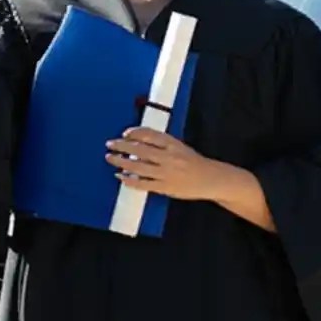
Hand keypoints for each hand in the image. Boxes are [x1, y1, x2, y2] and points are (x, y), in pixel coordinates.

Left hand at [106, 128, 233, 201]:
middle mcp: (168, 157)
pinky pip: (143, 183)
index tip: (125, 133)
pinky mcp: (164, 187)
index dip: (135, 133)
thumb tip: (138, 142)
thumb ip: (161, 144)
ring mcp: (165, 173)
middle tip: (110, 144)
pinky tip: (121, 177)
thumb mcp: (180, 146)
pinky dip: (129, 180)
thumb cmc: (194, 163)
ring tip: (111, 158)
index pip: (149, 134)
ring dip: (121, 162)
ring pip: (138, 166)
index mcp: (173, 144)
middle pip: (140, 149)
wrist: (210, 179)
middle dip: (122, 146)